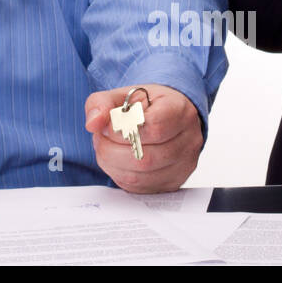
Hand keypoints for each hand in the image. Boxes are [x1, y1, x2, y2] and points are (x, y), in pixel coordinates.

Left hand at [84, 84, 202, 192]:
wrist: (168, 117)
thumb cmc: (148, 106)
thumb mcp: (123, 95)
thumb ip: (103, 103)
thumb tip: (93, 123)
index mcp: (179, 110)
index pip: (154, 126)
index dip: (123, 129)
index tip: (109, 125)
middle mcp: (188, 140)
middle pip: (146, 157)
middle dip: (112, 149)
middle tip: (101, 138)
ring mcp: (183, 165)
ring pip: (141, 175)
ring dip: (113, 164)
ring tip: (106, 148)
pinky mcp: (173, 183)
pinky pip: (141, 188)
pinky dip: (120, 175)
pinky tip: (116, 161)